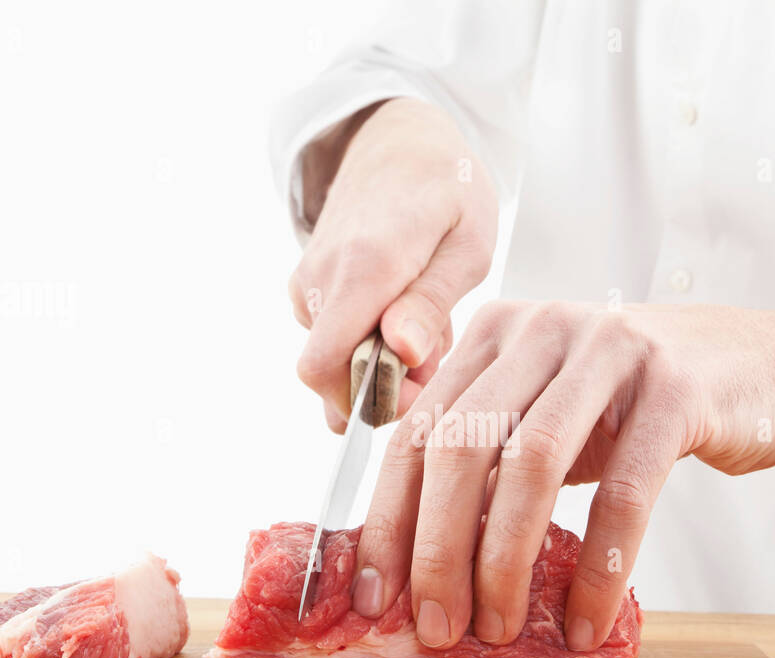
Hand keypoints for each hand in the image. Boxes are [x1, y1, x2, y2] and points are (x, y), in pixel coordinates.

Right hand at [288, 97, 498, 430]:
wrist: (398, 139)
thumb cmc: (447, 188)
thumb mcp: (467, 244)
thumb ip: (432, 303)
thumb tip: (400, 354)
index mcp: (364, 268)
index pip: (323, 369)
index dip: (367, 402)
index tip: (419, 389)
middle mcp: (322, 278)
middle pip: (331, 378)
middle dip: (385, 388)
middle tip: (437, 355)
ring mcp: (308, 284)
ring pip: (336, 361)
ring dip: (384, 363)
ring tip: (428, 321)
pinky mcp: (308, 288)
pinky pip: (333, 339)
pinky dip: (370, 342)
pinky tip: (407, 313)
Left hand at [350, 301, 774, 650]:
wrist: (763, 369)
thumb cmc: (638, 407)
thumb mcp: (550, 416)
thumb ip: (489, 460)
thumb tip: (420, 562)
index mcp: (494, 334)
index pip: (416, 432)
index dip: (387, 520)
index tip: (373, 598)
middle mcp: (542, 329)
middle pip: (459, 446)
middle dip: (436, 549)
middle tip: (437, 627)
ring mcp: (609, 350)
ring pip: (530, 465)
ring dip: (504, 561)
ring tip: (500, 629)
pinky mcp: (676, 388)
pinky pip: (623, 492)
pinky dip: (598, 568)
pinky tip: (584, 620)